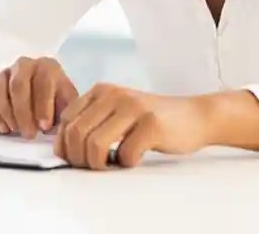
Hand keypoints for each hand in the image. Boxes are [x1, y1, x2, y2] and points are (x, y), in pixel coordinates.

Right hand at [0, 56, 77, 138]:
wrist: (45, 99)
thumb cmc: (57, 103)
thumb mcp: (68, 106)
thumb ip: (65, 113)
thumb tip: (62, 128)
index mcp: (47, 67)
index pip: (43, 81)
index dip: (43, 105)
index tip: (44, 127)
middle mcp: (25, 65)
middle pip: (18, 84)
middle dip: (22, 112)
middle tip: (28, 134)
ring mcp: (6, 73)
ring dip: (6, 112)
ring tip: (15, 130)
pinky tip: (3, 128)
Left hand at [54, 84, 211, 169]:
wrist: (194, 116)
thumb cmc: (151, 121)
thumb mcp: (116, 113)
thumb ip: (92, 124)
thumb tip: (64, 151)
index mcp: (100, 91)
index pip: (66, 120)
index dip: (64, 145)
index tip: (75, 160)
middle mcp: (113, 94)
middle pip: (76, 134)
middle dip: (79, 159)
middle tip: (95, 167)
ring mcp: (133, 107)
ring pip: (94, 144)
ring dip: (99, 164)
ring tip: (112, 165)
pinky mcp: (151, 123)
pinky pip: (125, 153)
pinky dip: (127, 163)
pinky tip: (135, 158)